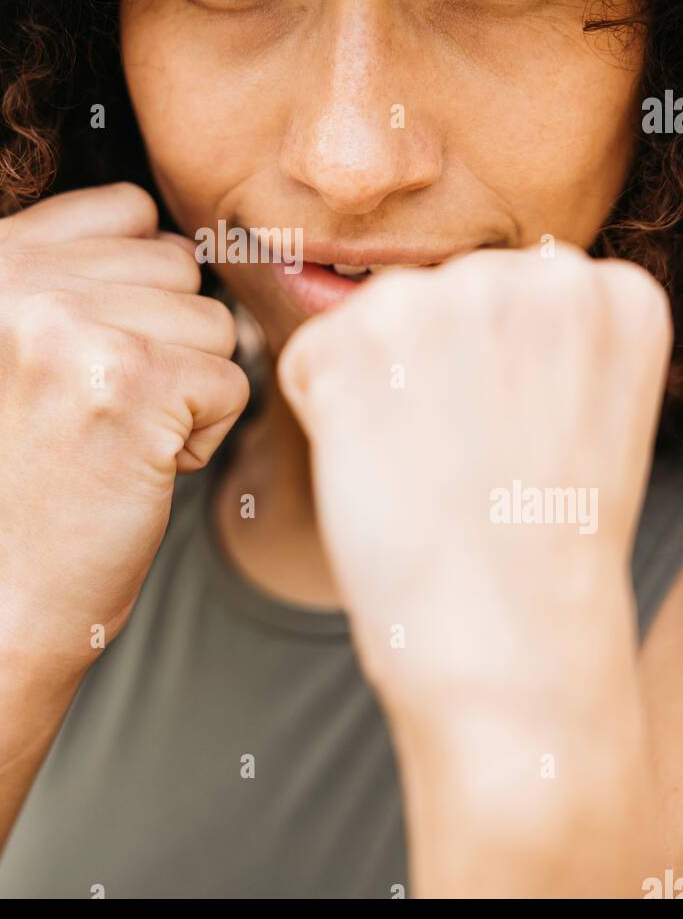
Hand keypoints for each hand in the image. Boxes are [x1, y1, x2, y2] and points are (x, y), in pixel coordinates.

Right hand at [0, 183, 249, 675]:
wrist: (8, 594)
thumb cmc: (33, 467)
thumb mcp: (11, 341)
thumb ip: (75, 266)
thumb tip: (191, 230)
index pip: (127, 209)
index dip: (136, 290)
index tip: (82, 362)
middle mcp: (4, 280)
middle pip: (177, 262)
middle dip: (166, 341)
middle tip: (98, 410)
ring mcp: (60, 327)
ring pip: (213, 320)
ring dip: (189, 386)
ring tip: (117, 435)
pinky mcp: (125, 382)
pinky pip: (233, 378)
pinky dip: (208, 433)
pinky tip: (140, 467)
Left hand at [277, 243, 672, 715]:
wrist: (508, 644)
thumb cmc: (540, 546)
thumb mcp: (583, 411)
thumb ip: (535, 334)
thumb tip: (445, 293)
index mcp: (608, 289)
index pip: (508, 293)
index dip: (488, 377)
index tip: (514, 440)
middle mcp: (535, 274)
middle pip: (436, 296)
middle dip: (427, 372)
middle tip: (466, 461)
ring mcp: (445, 297)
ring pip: (371, 322)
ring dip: (375, 390)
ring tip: (428, 467)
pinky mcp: (354, 340)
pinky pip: (309, 359)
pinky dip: (324, 414)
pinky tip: (381, 467)